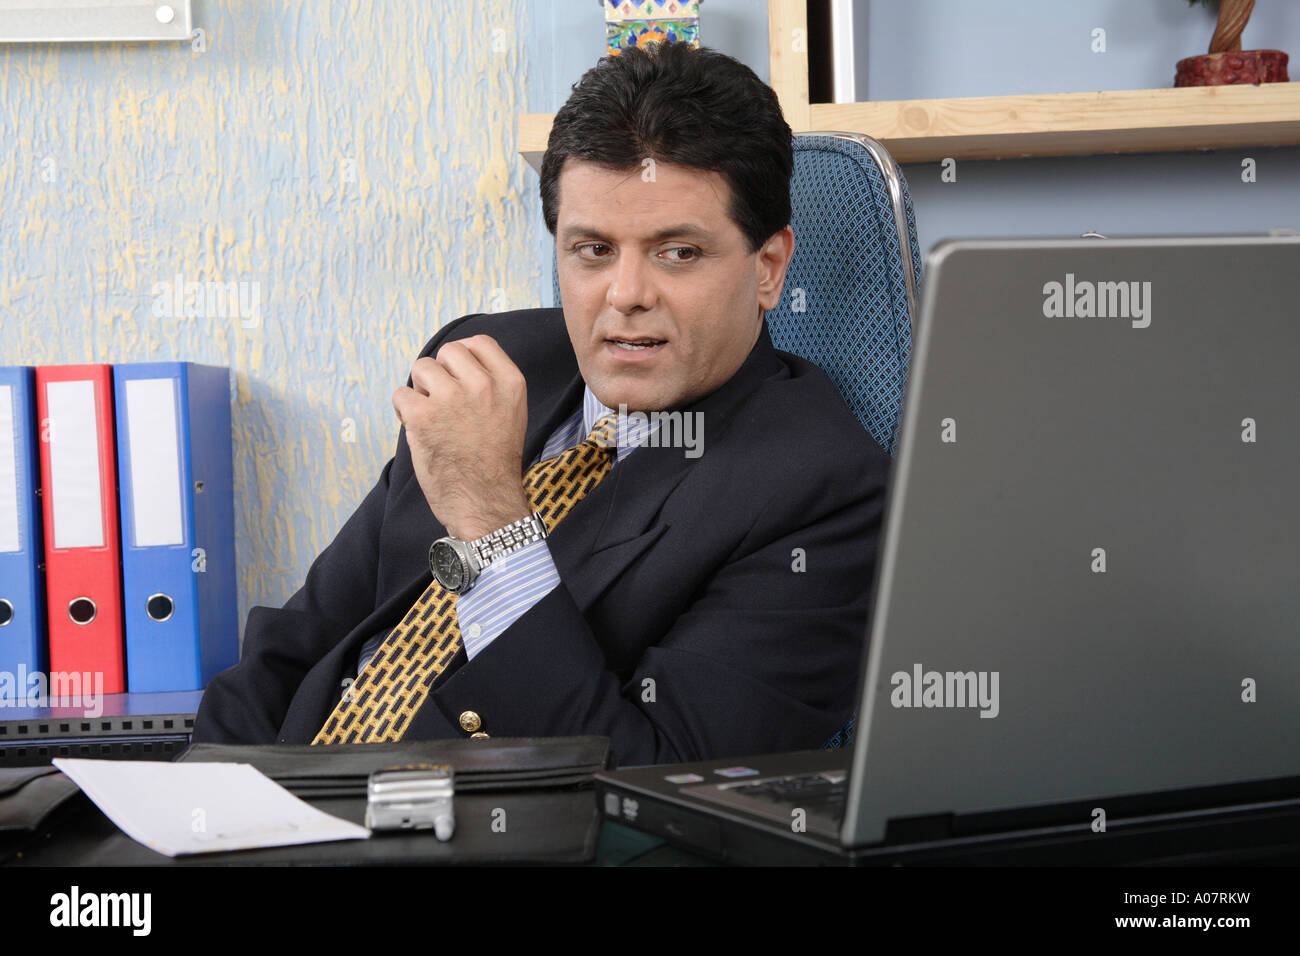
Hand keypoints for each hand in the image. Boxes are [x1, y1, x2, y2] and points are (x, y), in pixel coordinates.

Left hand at [393, 334, 531, 540]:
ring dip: (420, 389)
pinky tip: (417, 428)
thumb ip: (491, 385)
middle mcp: (482, 384)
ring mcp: (451, 398)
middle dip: (440, 372)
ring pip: (421, 368)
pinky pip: (400, 394)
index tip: (456, 374)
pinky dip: (403, 411)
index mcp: (509, 382)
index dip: (462, 356)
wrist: (485, 501)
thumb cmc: (494, 464)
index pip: (479, 343)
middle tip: (442, 401)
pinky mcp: (423, 416)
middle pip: (448, 352)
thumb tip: (456, 365)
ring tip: (431, 416)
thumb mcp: (511, 414)